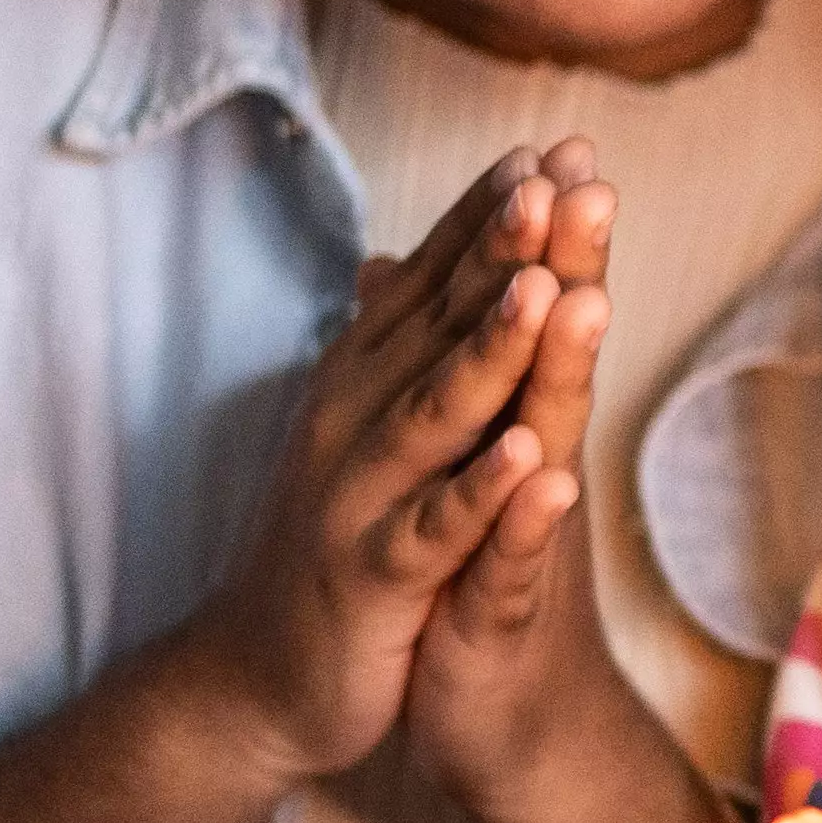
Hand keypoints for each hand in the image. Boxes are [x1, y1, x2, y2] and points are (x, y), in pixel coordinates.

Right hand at [177, 147, 584, 789]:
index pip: (438, 280)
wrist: (260, 676)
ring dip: (492, 349)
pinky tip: (535, 457)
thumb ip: (398, 349)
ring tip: (549, 289)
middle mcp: (356, 420)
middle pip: (442, 323)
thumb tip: (404, 258)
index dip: (494, 216)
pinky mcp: (376, 577)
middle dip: (504, 251)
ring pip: (437, 412)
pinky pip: (437, 529)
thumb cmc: (337, 542)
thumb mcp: (369, 435)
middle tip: (561, 174)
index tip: (557, 146)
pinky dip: (484, 494)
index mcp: (366, 380)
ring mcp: (362, 496)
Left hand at [394, 143, 711, 822]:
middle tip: (593, 181)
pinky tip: (543, 473)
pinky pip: (516, 559)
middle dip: (577, 270)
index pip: (536, 319)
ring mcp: (530, 543)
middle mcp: (539, 473)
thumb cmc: (479, 588)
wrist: (508, 728)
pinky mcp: (503, 617)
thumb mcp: (465, 472)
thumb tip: (429, 279)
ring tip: (584, 298)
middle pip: (561, 356)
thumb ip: (466, 374)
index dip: (546, 237)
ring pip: (552, 443)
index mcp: (516, 433)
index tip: (559, 143)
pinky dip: (527, 517)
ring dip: (567, 373)